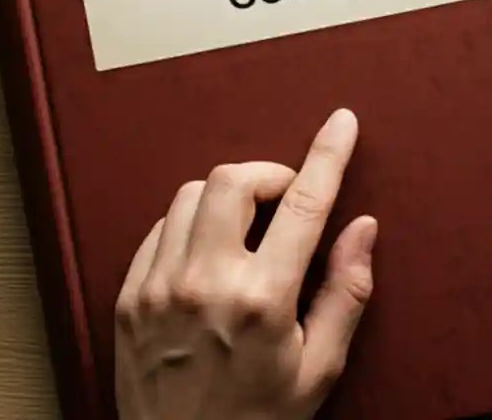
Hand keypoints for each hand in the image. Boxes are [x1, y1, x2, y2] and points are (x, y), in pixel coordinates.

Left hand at [114, 109, 375, 419]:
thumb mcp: (320, 368)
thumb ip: (346, 292)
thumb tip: (363, 228)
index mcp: (263, 300)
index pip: (304, 203)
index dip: (328, 154)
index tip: (342, 123)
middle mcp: (206, 283)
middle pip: (233, 179)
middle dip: (269, 174)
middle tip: (288, 198)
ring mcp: (158, 288)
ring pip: (190, 195)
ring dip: (227, 196)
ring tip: (249, 229)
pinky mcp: (128, 298)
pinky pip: (158, 229)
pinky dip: (189, 224)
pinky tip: (209, 253)